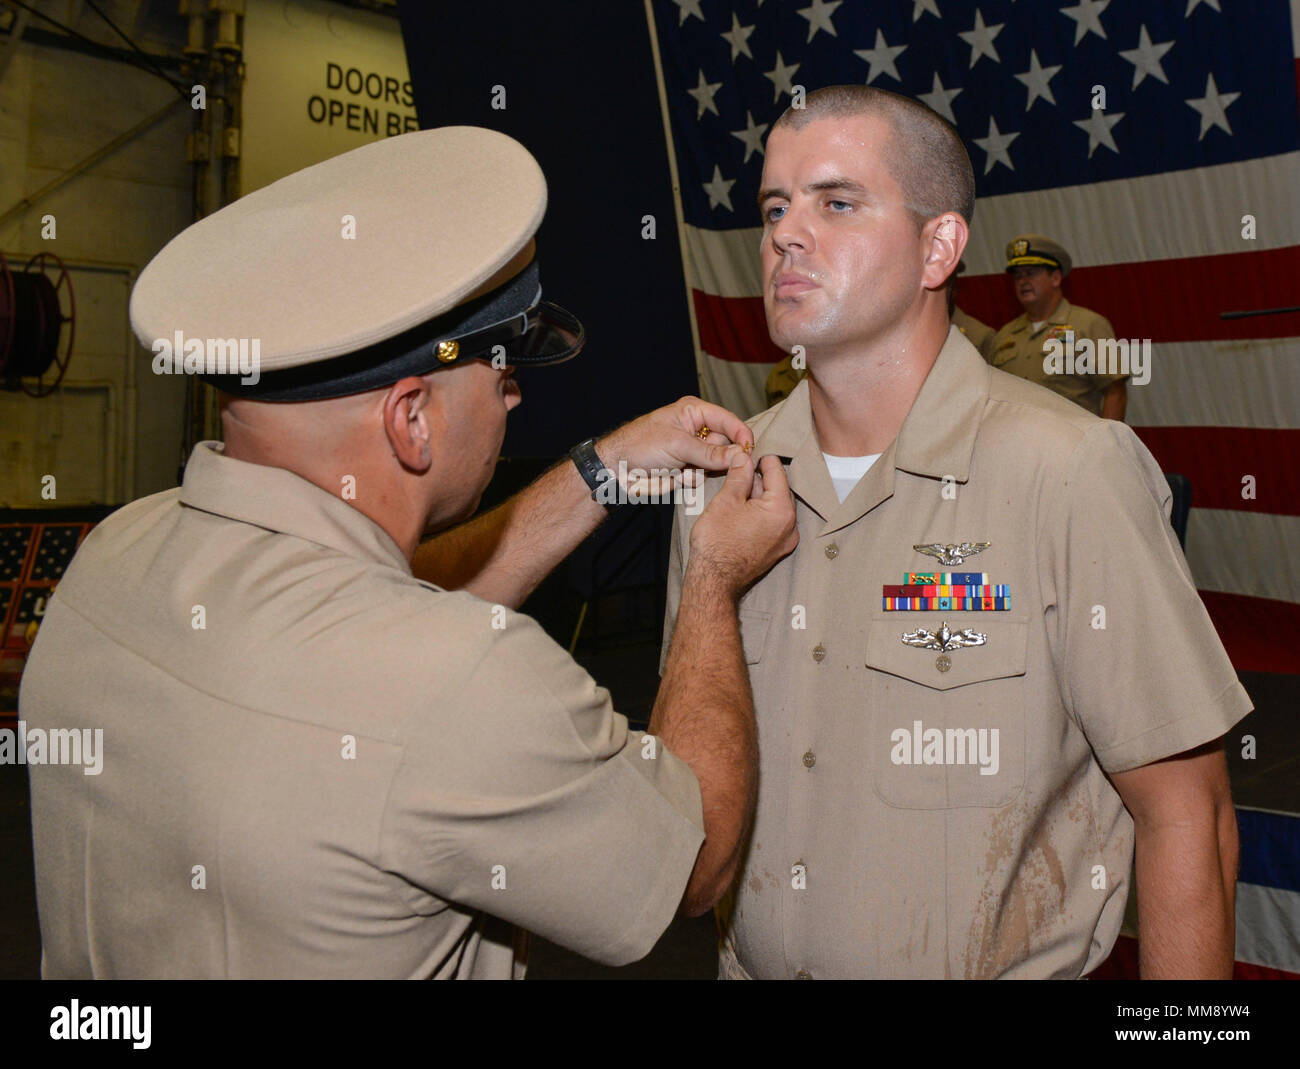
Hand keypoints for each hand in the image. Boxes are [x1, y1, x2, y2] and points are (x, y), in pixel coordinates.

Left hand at [595, 397, 753, 498]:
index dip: (741, 435)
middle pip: (727, 444)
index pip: (729, 421)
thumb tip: (740, 456)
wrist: (617, 470)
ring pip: (717, 464)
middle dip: (721, 457)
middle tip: (707, 464)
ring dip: (704, 470)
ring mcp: (693, 450)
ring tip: (683, 470)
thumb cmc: (639, 446)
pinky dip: (693, 479)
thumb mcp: (677, 445)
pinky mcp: (688, 469)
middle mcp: (696, 429)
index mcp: (694, 412)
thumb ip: (710, 452)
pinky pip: (704, 477)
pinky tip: (677, 477)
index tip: (750, 451)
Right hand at [688, 453, 797, 596]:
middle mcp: (791, 526)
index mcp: (781, 510)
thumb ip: (739, 476)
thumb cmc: (717, 543)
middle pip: (779, 489)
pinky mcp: (777, 550)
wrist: (714, 581)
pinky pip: (774, 522)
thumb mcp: (726, 501)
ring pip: (776, 506)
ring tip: (737, 493)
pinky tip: (742, 512)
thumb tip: (744, 458)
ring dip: (760, 496)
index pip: (777, 471)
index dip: (761, 459)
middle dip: (761, 479)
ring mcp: (786, 540)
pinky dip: (762, 512)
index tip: (748, 454)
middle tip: (739, 472)